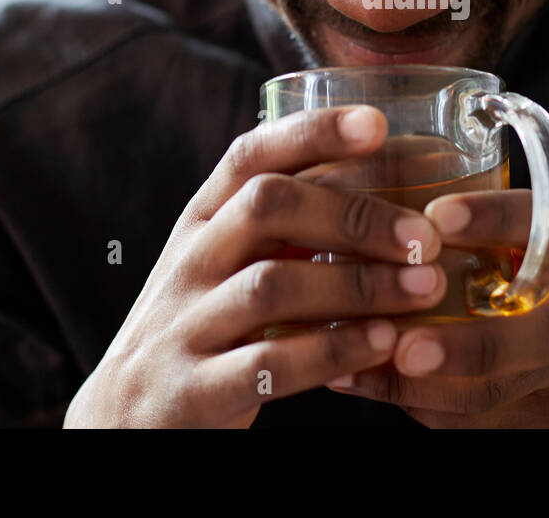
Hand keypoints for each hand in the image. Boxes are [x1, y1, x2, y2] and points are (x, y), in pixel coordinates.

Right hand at [63, 105, 449, 427]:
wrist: (123, 423)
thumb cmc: (201, 330)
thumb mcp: (225, 266)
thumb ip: (281, 228)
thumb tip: (385, 182)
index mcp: (201, 223)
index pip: (250, 156)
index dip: (310, 133)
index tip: (375, 124)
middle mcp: (188, 263)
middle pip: (266, 208)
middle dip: (354, 214)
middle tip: (425, 236)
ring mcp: (183, 327)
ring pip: (272, 285)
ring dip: (359, 283)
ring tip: (425, 287)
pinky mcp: (192, 391)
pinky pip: (266, 363)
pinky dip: (332, 351)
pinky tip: (384, 343)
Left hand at [325, 188, 548, 427]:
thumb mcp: (537, 219)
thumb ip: (479, 204)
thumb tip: (373, 154)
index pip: (534, 223)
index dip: (489, 218)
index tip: (437, 215)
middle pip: (532, 339)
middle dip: (465, 348)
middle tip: (404, 347)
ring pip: (491, 394)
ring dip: (418, 388)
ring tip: (352, 368)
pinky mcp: (532, 414)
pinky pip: (470, 420)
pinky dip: (412, 403)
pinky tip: (357, 380)